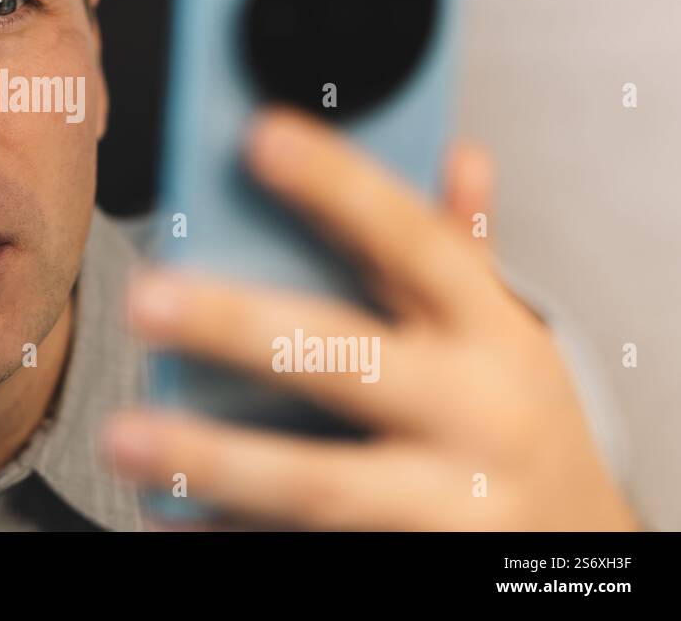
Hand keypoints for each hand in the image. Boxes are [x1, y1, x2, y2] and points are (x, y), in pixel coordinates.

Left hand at [101, 107, 638, 529]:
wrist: (578, 557)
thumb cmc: (522, 424)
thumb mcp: (509, 334)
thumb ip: (468, 252)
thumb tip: (459, 154)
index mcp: (492, 333)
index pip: (412, 243)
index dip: (339, 186)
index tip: (259, 135)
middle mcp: (475, 413)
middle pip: (346, 360)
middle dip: (240, 328)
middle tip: (144, 298)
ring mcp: (445, 503)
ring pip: (317, 482)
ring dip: (214, 458)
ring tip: (123, 434)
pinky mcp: (414, 564)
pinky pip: (307, 554)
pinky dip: (232, 538)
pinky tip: (166, 516)